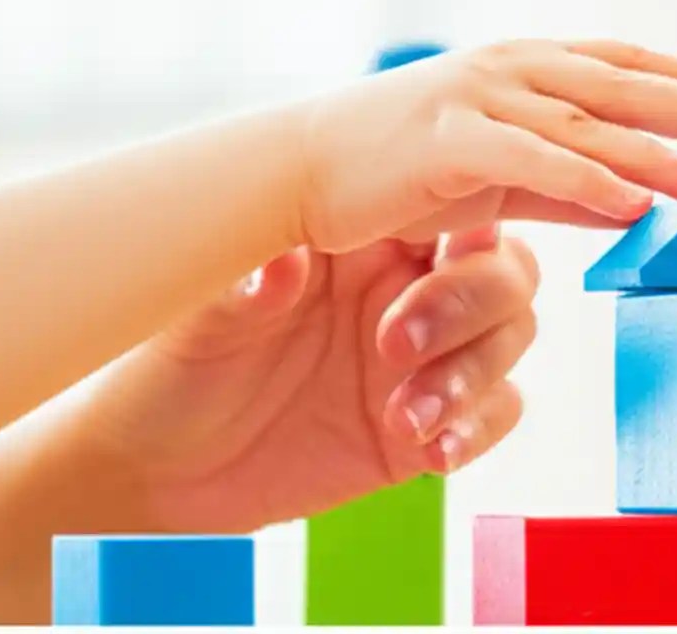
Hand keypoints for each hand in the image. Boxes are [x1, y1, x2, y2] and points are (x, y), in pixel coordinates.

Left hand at [70, 226, 536, 531]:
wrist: (165, 470)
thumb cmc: (180, 368)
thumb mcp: (200, 319)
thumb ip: (247, 289)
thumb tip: (285, 262)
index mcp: (365, 240)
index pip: (454, 206)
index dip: (471, 219)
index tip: (441, 250)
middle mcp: (406, 291)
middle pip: (504, 273)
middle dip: (468, 304)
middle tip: (393, 342)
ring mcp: (425, 360)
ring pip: (511, 338)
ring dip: (472, 374)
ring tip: (407, 415)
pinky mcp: (428, 427)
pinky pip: (498, 413)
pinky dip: (478, 428)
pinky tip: (432, 451)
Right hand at [299, 39, 676, 252]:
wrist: (305, 167)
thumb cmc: (401, 167)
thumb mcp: (498, 167)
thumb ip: (566, 177)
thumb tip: (633, 199)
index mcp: (531, 66)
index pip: (633, 67)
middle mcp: (516, 68)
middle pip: (630, 85)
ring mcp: (483, 97)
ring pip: (592, 121)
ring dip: (663, 150)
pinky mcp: (451, 140)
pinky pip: (534, 159)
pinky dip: (589, 179)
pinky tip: (637, 203)